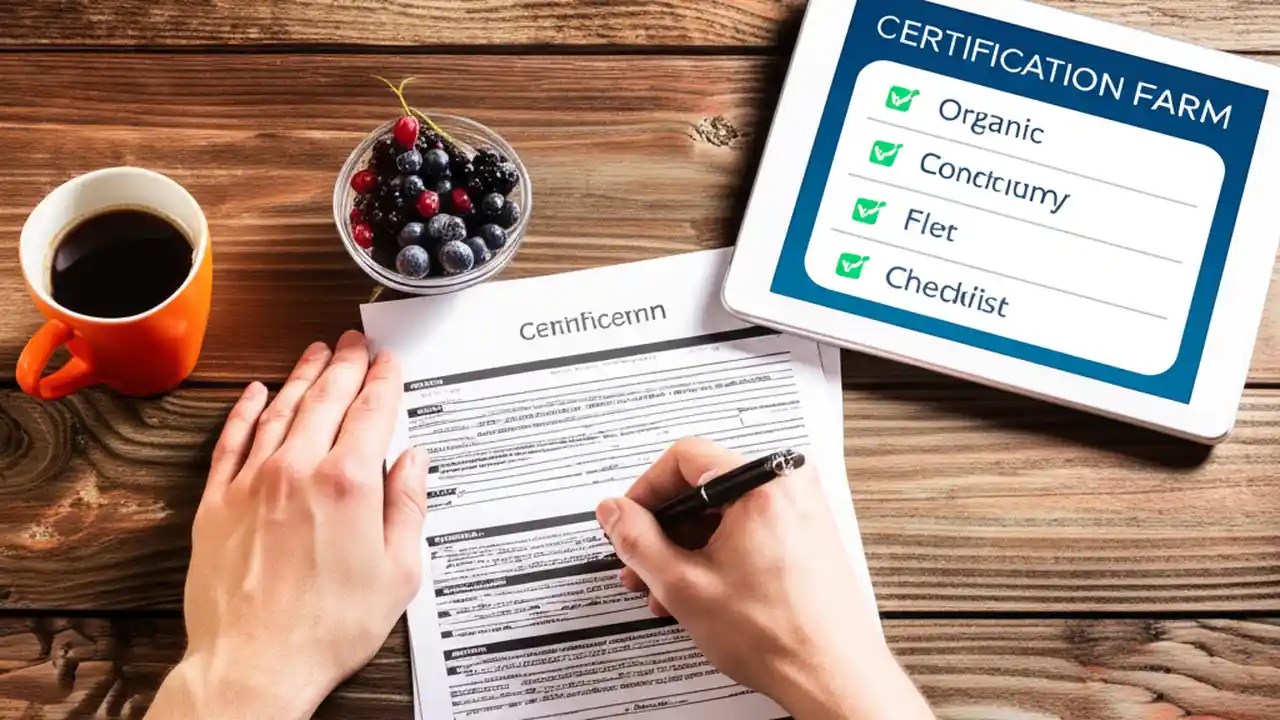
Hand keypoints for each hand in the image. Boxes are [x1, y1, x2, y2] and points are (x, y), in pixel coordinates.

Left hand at [147, 331, 428, 718]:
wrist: (256, 662)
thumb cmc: (328, 627)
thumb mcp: (398, 573)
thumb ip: (408, 508)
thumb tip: (413, 463)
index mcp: (349, 483)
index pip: (372, 412)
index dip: (385, 380)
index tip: (390, 362)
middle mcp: (298, 470)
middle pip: (326, 399)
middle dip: (346, 364)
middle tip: (355, 341)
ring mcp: (253, 483)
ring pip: (279, 410)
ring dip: (301, 377)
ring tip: (316, 354)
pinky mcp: (218, 503)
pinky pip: (232, 442)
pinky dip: (245, 411)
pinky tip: (254, 393)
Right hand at [595, 438, 932, 719]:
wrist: (830, 674)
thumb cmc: (778, 635)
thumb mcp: (683, 584)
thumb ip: (638, 540)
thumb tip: (615, 513)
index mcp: (762, 483)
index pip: (685, 456)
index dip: (645, 490)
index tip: (629, 519)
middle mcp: (789, 485)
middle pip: (705, 484)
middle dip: (664, 528)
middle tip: (642, 559)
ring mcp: (802, 510)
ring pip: (725, 511)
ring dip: (687, 546)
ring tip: (666, 586)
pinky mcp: (807, 534)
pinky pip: (750, 527)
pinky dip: (718, 552)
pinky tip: (698, 589)